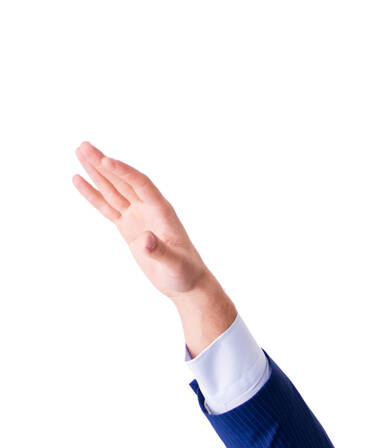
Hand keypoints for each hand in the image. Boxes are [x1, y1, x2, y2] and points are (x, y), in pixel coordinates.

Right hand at [72, 141, 211, 299]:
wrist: (186, 283)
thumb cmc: (184, 273)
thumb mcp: (175, 265)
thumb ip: (160, 252)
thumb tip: (145, 240)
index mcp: (162, 211)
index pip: (140, 184)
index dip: (123, 172)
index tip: (105, 160)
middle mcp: (148, 208)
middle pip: (122, 180)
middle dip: (103, 164)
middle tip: (82, 146)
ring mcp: (137, 216)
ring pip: (113, 189)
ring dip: (96, 172)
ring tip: (80, 151)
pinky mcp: (128, 227)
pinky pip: (107, 207)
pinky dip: (93, 194)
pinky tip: (79, 180)